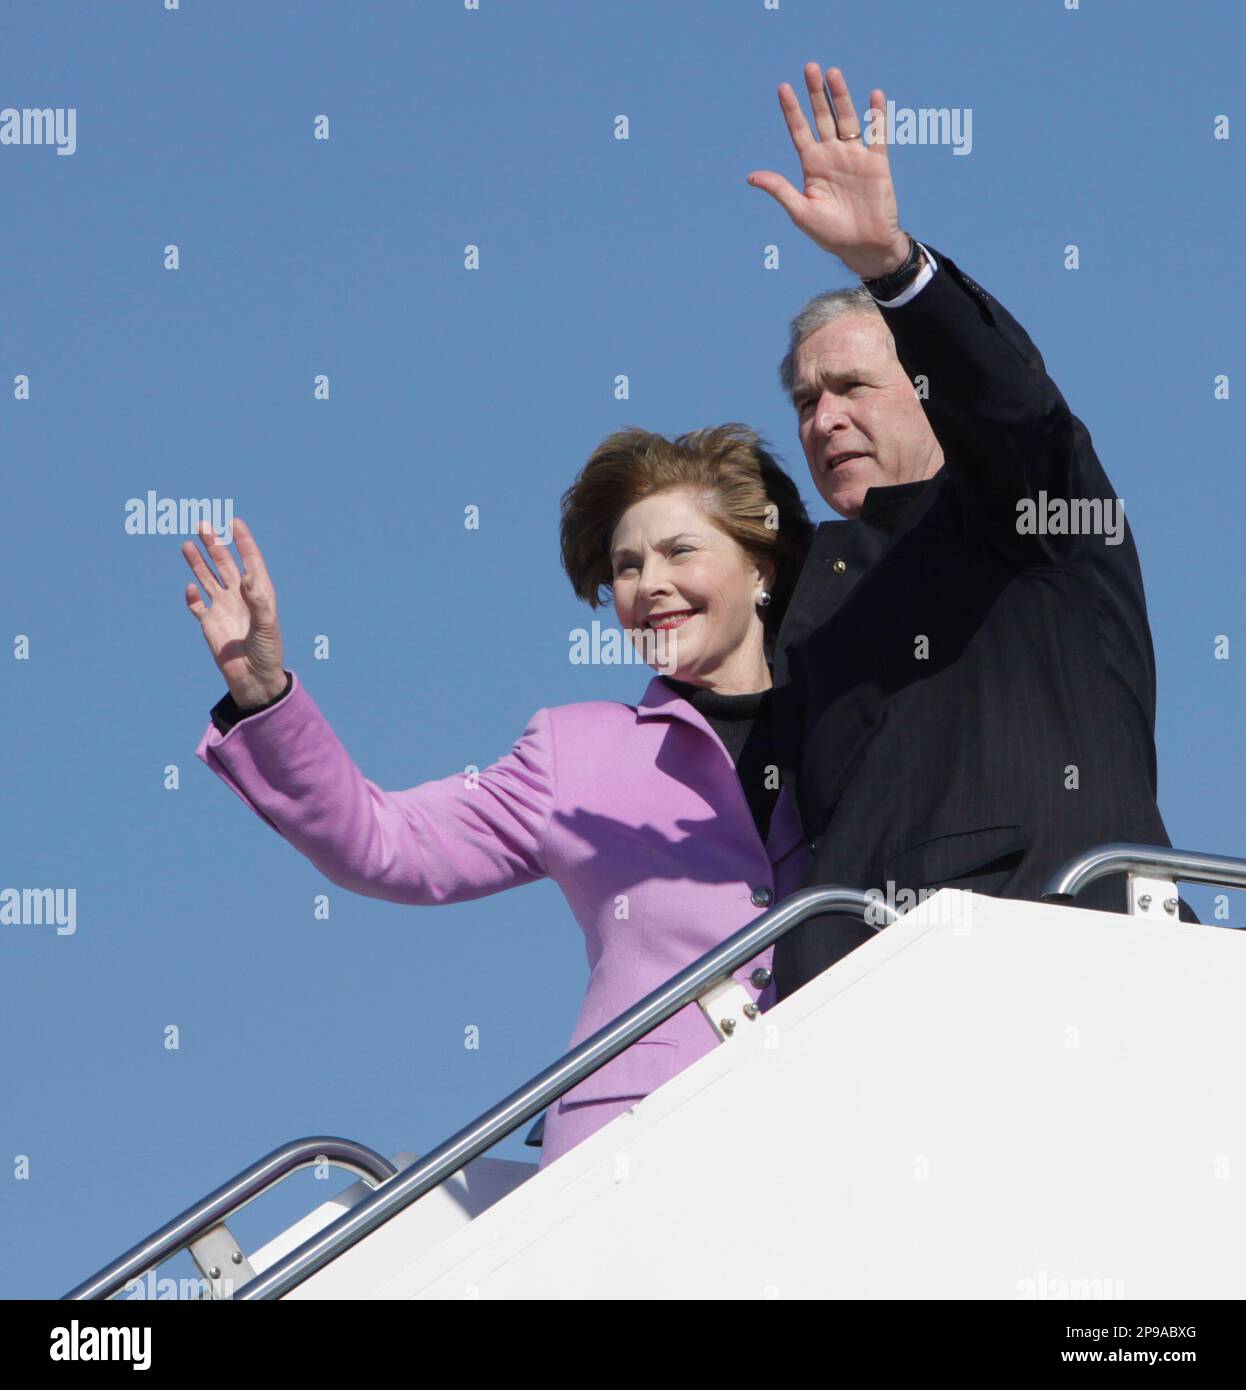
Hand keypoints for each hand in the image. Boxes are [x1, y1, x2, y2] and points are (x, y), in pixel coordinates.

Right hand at [182, 517, 286, 708]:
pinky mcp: (209, 623)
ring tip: (188, 543)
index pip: (250, 560)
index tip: (234, 522)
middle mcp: (239, 596)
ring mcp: (223, 608)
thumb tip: (248, 576)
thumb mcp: (266, 626)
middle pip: (224, 563)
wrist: (254, 678)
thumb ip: (258, 601)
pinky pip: (197, 605)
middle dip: (214, 544)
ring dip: (198, 562)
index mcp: (258, 592)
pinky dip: (192, 596)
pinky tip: (190, 588)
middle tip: (203, 524)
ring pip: (208, 578)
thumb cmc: (267, 652)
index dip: (243, 541)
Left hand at [748, 63, 908, 279]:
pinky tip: (874, 95)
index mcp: (812, 166)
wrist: (864, 247)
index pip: (799, 131)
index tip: (783, 88)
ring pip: (847, 119)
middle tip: (809, 68)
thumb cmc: (831, 233)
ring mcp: (855, 156)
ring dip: (840, 97)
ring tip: (833, 74)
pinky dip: (877, 114)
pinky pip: (877, 134)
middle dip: (815, 94)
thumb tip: (751, 177)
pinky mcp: (877, 162)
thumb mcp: (801, 212)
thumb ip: (780, 190)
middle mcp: (832, 155)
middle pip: (823, 117)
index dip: (792, 110)